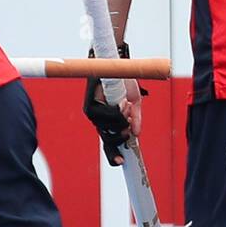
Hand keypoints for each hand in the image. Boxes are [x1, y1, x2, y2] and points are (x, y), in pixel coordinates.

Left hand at [82, 45, 144, 165]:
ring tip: (127, 106)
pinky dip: (117, 112)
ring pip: (107, 128)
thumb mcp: (134, 102)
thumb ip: (135, 118)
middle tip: (128, 133)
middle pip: (106, 140)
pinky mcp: (89, 106)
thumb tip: (136, 134)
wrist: (117, 65)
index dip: (113, 153)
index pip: (109, 141)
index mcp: (108, 121)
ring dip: (122, 120)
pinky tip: (122, 103)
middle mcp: (98, 120)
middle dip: (119, 137)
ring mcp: (92, 114)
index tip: (121, 161)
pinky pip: (106, 117)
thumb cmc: (124, 82)